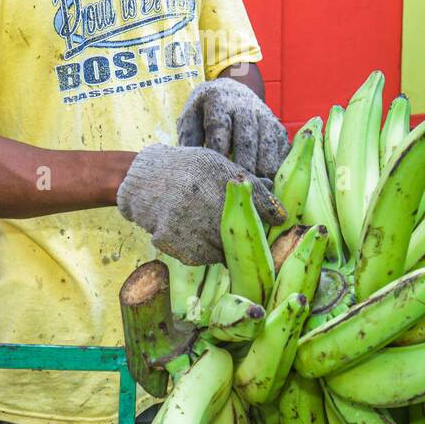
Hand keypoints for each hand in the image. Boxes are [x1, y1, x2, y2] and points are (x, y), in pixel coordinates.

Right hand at [116, 143, 285, 264]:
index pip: (258, 199)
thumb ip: (245, 183)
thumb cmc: (186, 171)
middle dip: (250, 236)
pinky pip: (204, 258)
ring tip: (217, 232)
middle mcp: (203, 197)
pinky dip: (207, 252)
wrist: (144, 183)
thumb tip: (280, 209)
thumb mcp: (215, 165)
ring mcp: (188, 222)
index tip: (280, 220)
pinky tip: (198, 235)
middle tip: (254, 237)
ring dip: (227, 246)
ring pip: (224, 249)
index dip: (271, 212)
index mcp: (217, 174)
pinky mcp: (174, 243)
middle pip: (243, 231)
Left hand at [177, 78, 288, 178]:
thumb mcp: (190, 118)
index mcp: (218, 101)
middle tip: (236, 188)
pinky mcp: (277, 126)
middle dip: (242, 166)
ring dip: (261, 170)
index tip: (214, 173)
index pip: (219, 128)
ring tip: (253, 189)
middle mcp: (244, 105)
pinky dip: (276, 167)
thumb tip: (192, 165)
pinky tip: (266, 182)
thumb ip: (189, 139)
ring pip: (267, 146)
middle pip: (246, 140)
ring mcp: (264, 115)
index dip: (217, 152)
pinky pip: (281, 149)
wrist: (230, 90)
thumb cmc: (205, 111)